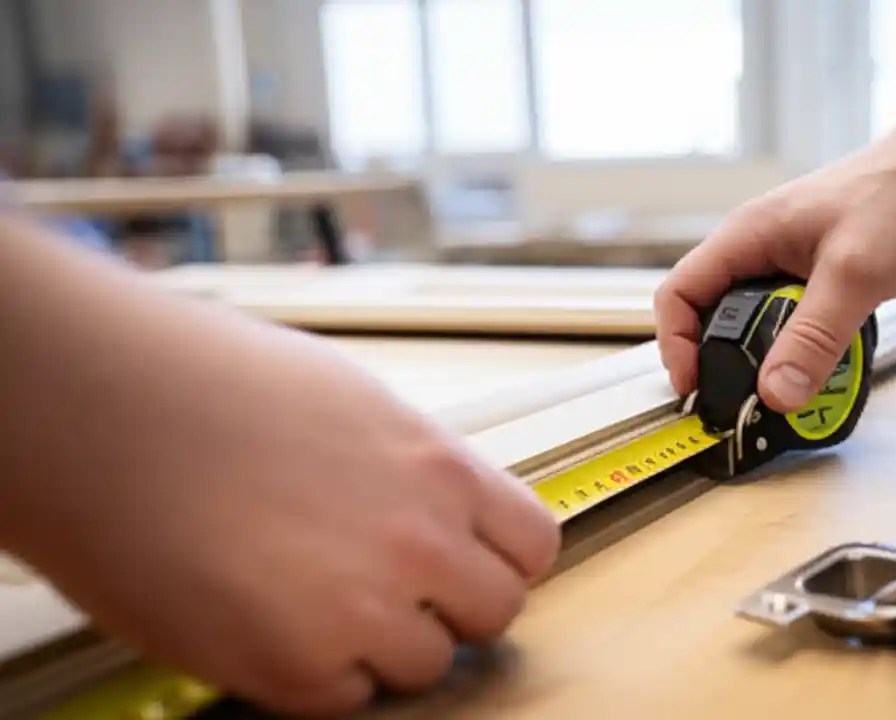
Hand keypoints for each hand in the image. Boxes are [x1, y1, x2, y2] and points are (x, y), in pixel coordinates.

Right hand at [0, 283, 559, 714]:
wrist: (100, 409)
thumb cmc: (204, 384)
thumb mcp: (353, 404)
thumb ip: (415, 468)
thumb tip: (444, 509)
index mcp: (441, 469)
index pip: (534, 545)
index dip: (501, 558)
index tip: (474, 565)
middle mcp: (418, 544)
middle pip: (494, 613)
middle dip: (453, 606)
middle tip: (398, 592)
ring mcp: (358, 611)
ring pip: (426, 665)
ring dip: (386, 644)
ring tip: (319, 601)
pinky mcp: (288, 667)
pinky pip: (346, 699)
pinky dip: (320, 674)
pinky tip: (275, 622)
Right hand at [654, 123, 895, 411]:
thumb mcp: (854, 275)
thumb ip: (814, 338)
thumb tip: (776, 393)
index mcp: (747, 236)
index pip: (679, 293)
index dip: (676, 344)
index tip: (697, 386)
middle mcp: (759, 248)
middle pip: (714, 316)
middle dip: (728, 363)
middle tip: (752, 402)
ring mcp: (789, 260)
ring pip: (758, 323)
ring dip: (774, 358)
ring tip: (798, 387)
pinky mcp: (819, 274)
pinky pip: (795, 321)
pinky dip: (806, 348)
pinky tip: (831, 363)